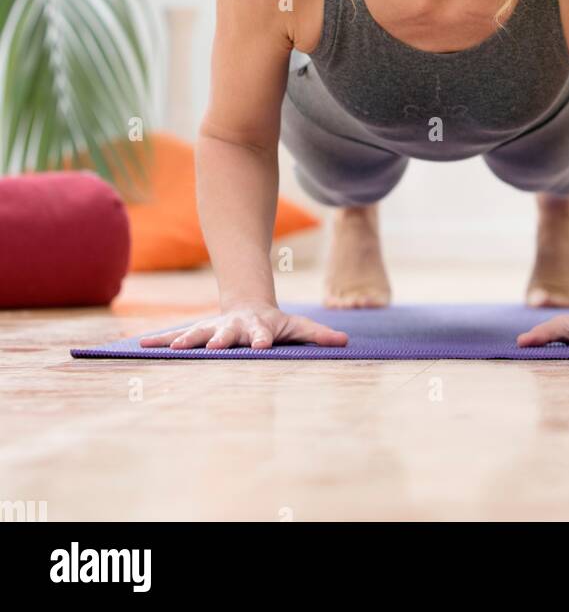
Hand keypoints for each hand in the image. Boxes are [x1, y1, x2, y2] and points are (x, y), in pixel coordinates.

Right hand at [138, 300, 348, 350]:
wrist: (248, 302)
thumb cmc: (275, 322)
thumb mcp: (298, 326)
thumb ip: (318, 335)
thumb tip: (345, 342)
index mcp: (257, 326)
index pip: (262, 332)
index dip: (263, 338)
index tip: (263, 345)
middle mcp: (232, 327)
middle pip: (227, 332)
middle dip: (220, 339)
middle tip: (215, 346)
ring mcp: (213, 328)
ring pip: (197, 333)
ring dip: (185, 340)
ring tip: (172, 349)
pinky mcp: (198, 332)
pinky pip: (175, 336)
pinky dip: (159, 340)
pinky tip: (141, 346)